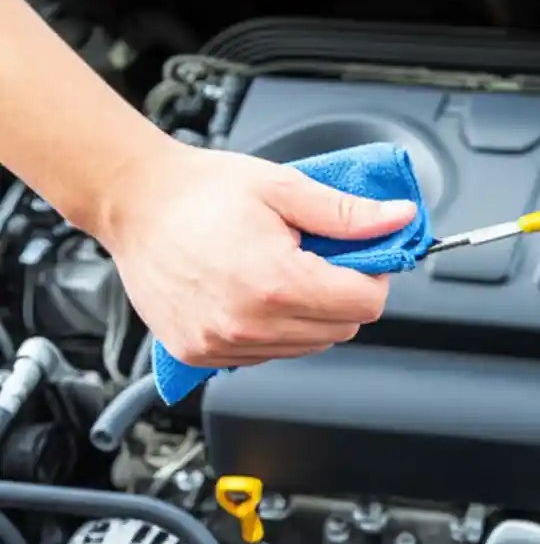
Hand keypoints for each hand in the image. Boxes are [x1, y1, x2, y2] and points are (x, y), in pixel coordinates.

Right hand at [91, 141, 416, 366]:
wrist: (134, 202)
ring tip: (281, 271)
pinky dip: (274, 330)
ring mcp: (222, 344)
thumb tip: (399, 220)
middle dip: (342, 293)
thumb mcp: (286, 189)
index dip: (372, 275)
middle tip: (319, 257)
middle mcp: (249, 324)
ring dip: (309, 315)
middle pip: (341, 329)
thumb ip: (349, 214)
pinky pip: (266, 355)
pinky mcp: (200, 355)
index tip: (359, 255)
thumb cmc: (201, 192)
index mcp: (277, 283)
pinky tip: (254, 293)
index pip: (365, 304)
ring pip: (307, 347)